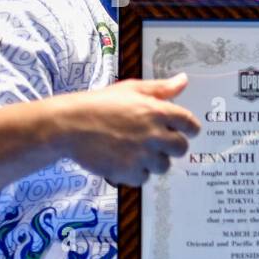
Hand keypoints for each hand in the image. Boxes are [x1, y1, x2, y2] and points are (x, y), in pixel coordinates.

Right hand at [57, 73, 200, 185]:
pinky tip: (122, 161)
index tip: (185, 131)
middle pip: (181, 148)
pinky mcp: (128, 172)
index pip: (190, 124)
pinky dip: (135, 173)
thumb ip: (161, 88)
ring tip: (133, 150)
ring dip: (153, 161)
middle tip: (155, 142)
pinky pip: (144, 178)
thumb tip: (184, 80)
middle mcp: (154, 134)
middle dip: (171, 146)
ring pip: (163, 166)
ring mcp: (142, 155)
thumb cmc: (98, 104)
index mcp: (157, 111)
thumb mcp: (130, 89)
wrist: (68, 125)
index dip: (189, 128)